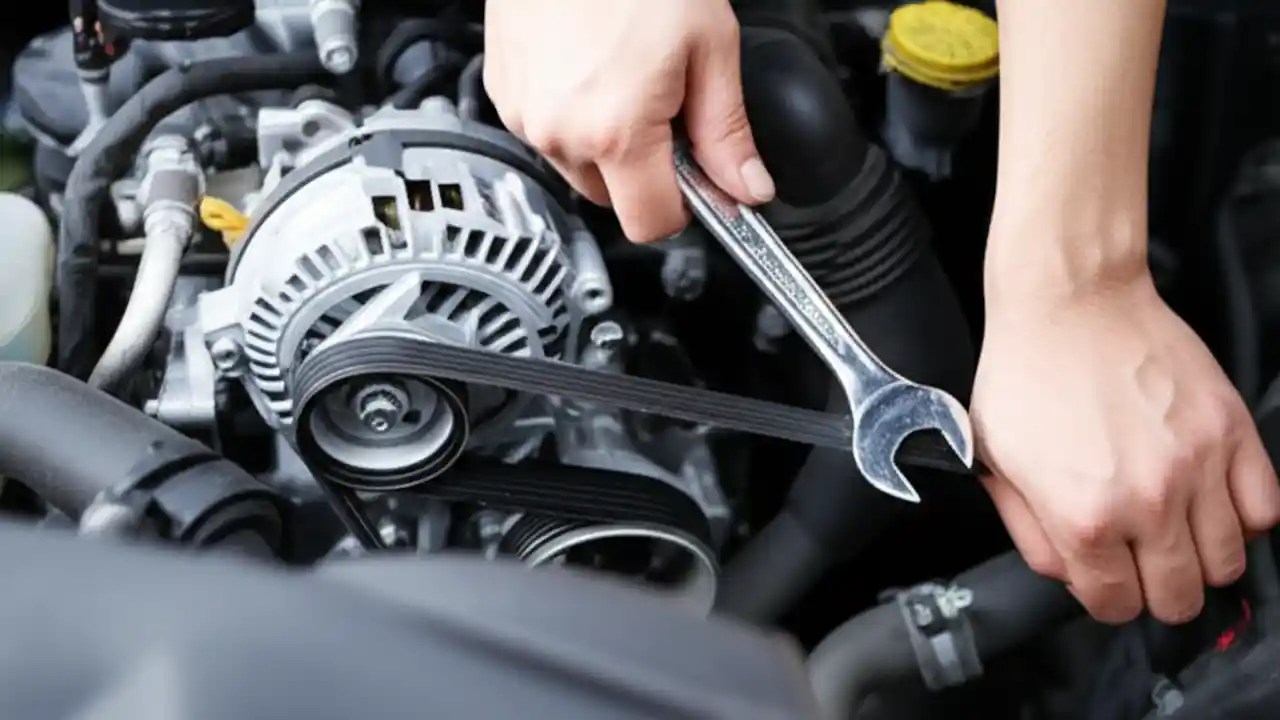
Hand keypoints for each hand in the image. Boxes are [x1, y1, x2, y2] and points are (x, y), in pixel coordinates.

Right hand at [483, 0, 774, 241]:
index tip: (700, 183)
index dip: (685, 209)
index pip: (651, 225)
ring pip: (579, 167)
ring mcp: (525, 116)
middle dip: (645, 170)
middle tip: (665, 108)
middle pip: (614, 198)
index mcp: (617, 131)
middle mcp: (561, 134)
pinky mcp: (502, 95)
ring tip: (624, 77)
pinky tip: (589, 68)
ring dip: (606, 143)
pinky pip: (548, 133)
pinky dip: (573, 116)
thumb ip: (726, 132)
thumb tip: (747, 188)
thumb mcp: (708, 47)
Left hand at [973, 274, 1279, 623]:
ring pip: (1227, 562)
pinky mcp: (1232, 432)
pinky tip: (1208, 500)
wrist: (1069, 302)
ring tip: (1174, 531)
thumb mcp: (995, 463)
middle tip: (1141, 560)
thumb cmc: (1025, 374)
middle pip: (1179, 597)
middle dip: (1155, 589)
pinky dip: (1242, 517)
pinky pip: (1266, 510)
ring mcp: (1198, 467)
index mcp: (1083, 517)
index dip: (1106, 596)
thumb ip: (1030, 533)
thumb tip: (1069, 575)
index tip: (1104, 575)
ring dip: (1200, 558)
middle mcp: (1147, 502)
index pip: (1116, 605)